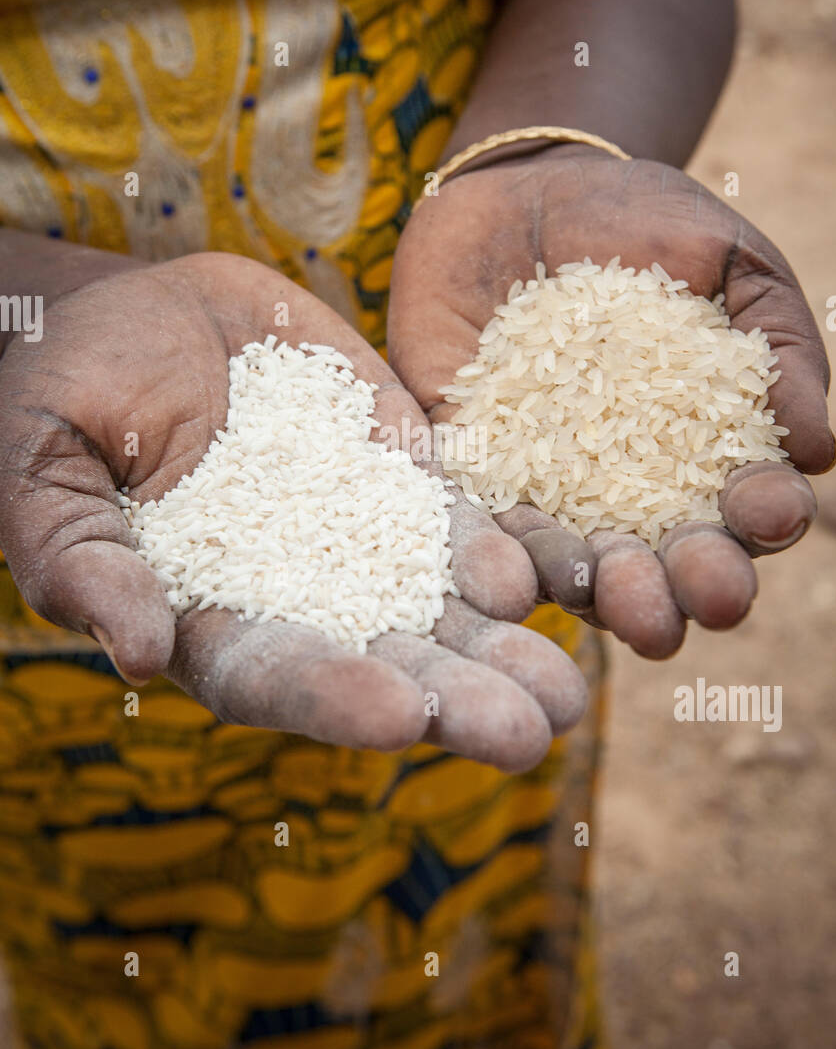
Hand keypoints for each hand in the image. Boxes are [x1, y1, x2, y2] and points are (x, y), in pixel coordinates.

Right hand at [0, 250, 586, 770]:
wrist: (140, 315)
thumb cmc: (65, 395)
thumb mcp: (45, 470)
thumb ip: (81, 558)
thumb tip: (135, 652)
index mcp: (206, 616)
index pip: (272, 675)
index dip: (333, 696)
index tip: (401, 715)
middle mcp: (295, 597)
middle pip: (383, 660)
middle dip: (455, 699)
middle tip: (533, 733)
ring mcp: (356, 538)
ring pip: (440, 607)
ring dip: (504, 648)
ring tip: (571, 692)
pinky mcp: (399, 476)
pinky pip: (457, 518)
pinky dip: (498, 547)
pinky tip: (537, 576)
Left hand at [388, 146, 834, 658]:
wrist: (525, 184)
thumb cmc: (645, 222)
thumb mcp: (731, 263)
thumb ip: (781, 348)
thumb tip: (819, 453)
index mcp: (706, 453)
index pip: (746, 510)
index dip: (767, 518)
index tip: (771, 508)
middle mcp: (630, 491)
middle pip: (666, 565)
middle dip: (690, 588)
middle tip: (705, 595)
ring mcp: (547, 486)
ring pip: (577, 566)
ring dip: (603, 595)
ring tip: (619, 596)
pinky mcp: (469, 468)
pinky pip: (480, 523)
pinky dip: (500, 549)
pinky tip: (519, 564)